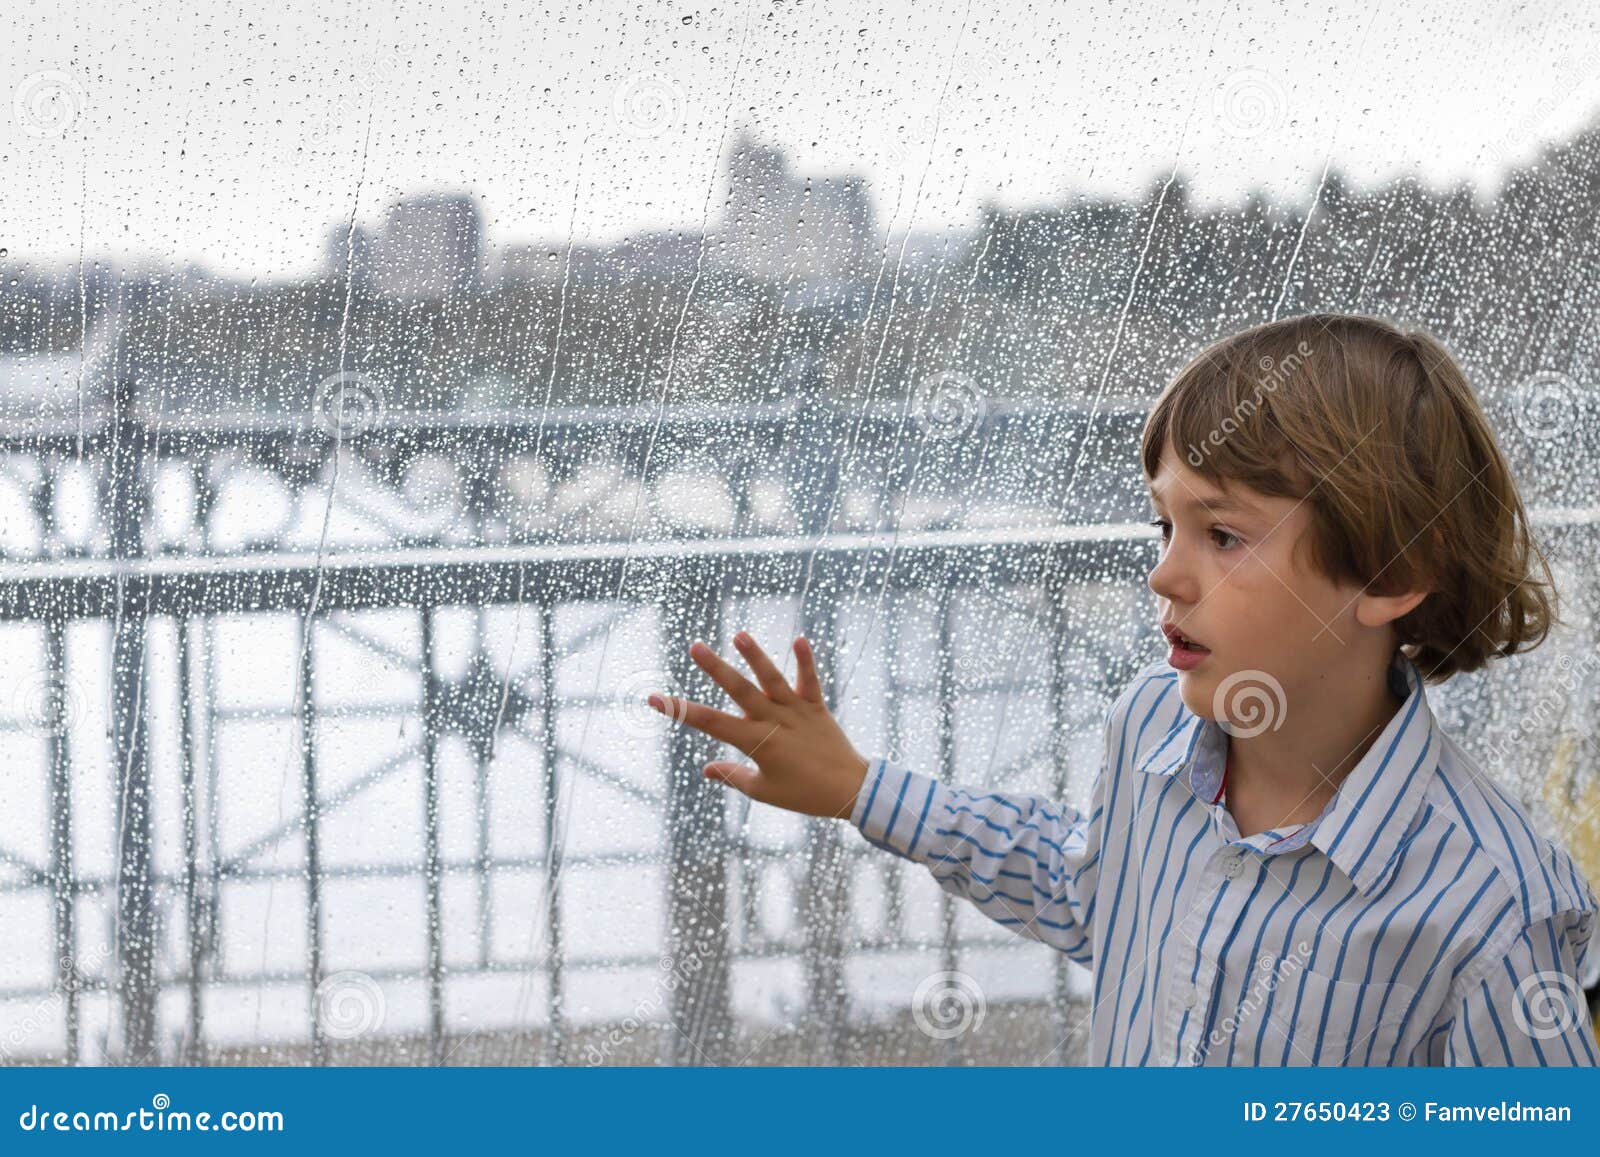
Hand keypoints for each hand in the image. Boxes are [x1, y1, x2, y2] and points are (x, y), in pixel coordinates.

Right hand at [646, 633, 869, 820]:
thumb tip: (705, 769)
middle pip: (739, 691)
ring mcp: (796, 711)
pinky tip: (799, 638)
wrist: (848, 790)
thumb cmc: (804, 795)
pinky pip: (810, 680)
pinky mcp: (816, 706)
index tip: (653, 697)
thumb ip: (733, 776)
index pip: (710, 722)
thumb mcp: (764, 791)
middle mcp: (773, 721)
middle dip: (715, 668)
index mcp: (756, 742)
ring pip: (772, 679)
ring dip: (756, 656)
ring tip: (740, 635)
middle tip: (695, 646)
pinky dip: (806, 660)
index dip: (680, 710)